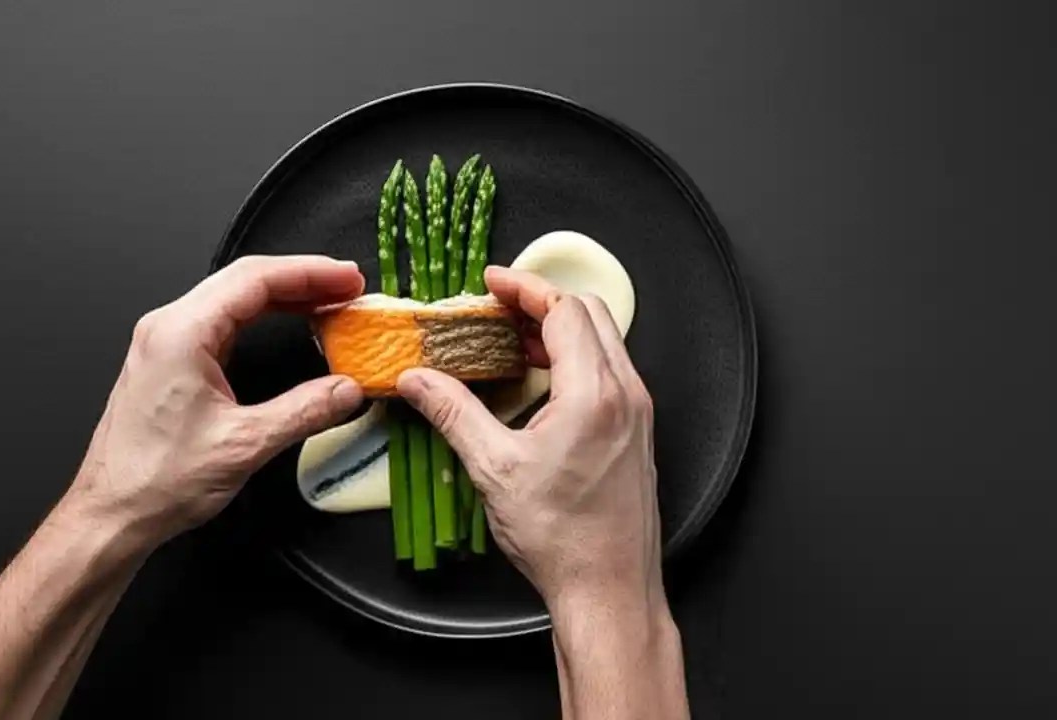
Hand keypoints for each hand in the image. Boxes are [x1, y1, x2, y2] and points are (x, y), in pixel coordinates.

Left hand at [67, 255, 365, 549]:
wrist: (112, 513)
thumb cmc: (155, 481)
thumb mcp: (244, 445)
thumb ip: (304, 411)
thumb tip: (346, 391)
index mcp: (181, 333)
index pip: (255, 279)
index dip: (309, 272)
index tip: (346, 278)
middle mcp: (168, 328)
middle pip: (245, 280)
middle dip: (302, 279)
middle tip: (347, 288)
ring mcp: (165, 343)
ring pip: (234, 298)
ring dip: (284, 296)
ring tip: (328, 302)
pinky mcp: (169, 361)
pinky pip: (222, 321)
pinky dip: (262, 316)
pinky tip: (289, 323)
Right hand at [397, 266, 660, 608]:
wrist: (609, 589)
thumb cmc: (562, 537)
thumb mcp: (494, 470)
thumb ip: (453, 413)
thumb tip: (419, 381)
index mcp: (593, 394)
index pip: (563, 310)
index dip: (524, 288)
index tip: (492, 283)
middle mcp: (625, 395)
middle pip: (590, 314)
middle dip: (542, 301)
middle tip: (498, 307)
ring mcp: (637, 414)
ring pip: (604, 342)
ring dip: (560, 329)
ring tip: (515, 339)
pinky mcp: (637, 433)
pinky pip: (610, 372)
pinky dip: (576, 357)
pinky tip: (543, 379)